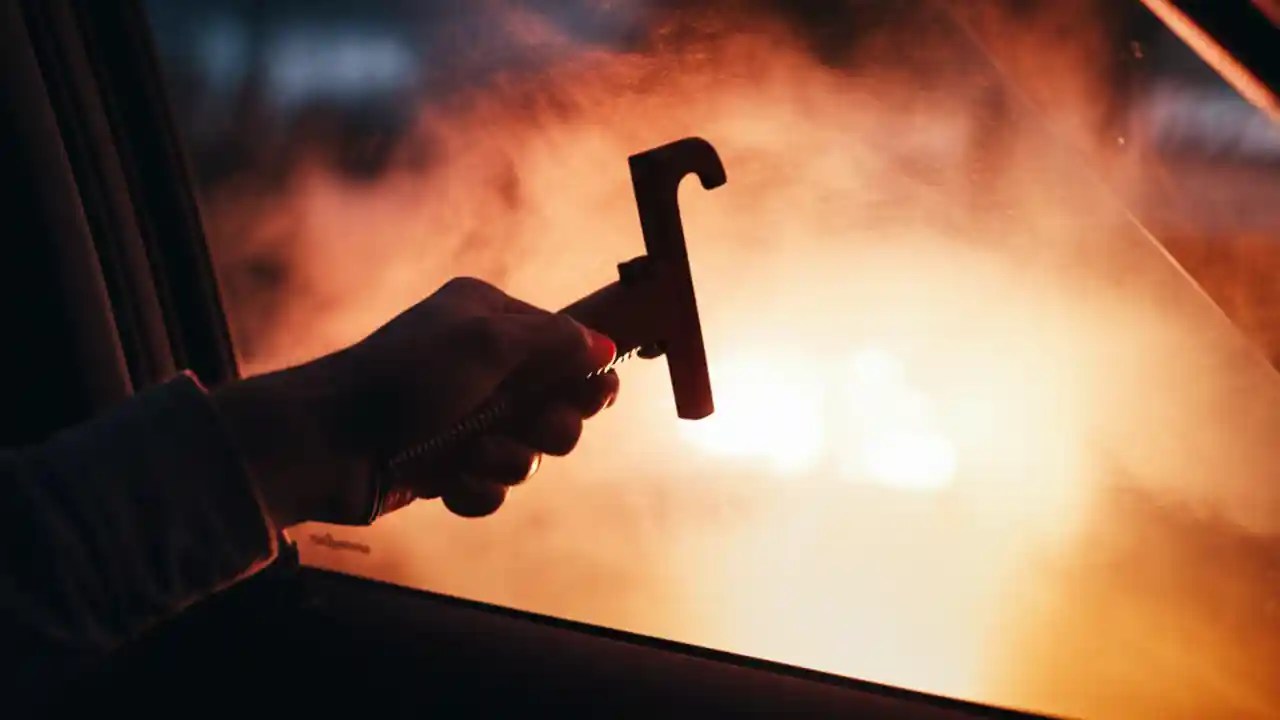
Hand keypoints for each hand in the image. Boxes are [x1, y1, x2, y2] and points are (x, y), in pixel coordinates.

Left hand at [213, 277, 618, 527]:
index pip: (566, 346)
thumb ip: (553, 340)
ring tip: (472, 453)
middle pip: (558, 405)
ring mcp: (466, 418)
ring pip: (530, 452)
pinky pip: (494, 485)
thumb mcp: (485, 341)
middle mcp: (482, 365)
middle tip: (531, 427)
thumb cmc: (404, 379)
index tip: (594, 395)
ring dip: (507, 459)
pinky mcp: (451, 463)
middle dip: (548, 426)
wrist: (329, 443)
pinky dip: (477, 488)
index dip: (585, 376)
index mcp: (490, 320)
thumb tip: (604, 345)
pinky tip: (450, 480)